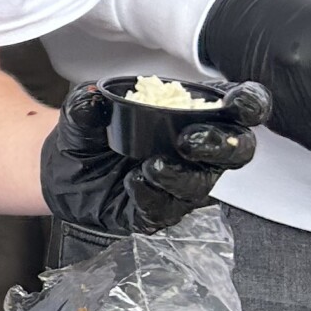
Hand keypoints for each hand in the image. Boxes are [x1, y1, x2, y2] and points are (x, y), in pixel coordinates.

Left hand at [40, 81, 268, 234]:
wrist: (62, 175)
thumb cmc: (88, 137)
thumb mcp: (81, 114)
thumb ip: (88, 103)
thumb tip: (93, 98)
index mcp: (193, 114)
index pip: (239, 106)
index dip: (249, 103)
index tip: (236, 104)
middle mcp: (199, 150)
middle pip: (237, 149)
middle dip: (222, 144)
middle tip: (188, 140)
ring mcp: (184, 183)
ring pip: (205, 184)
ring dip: (182, 175)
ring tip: (152, 165)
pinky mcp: (162, 211)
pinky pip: (169, 209)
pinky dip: (153, 196)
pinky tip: (135, 183)